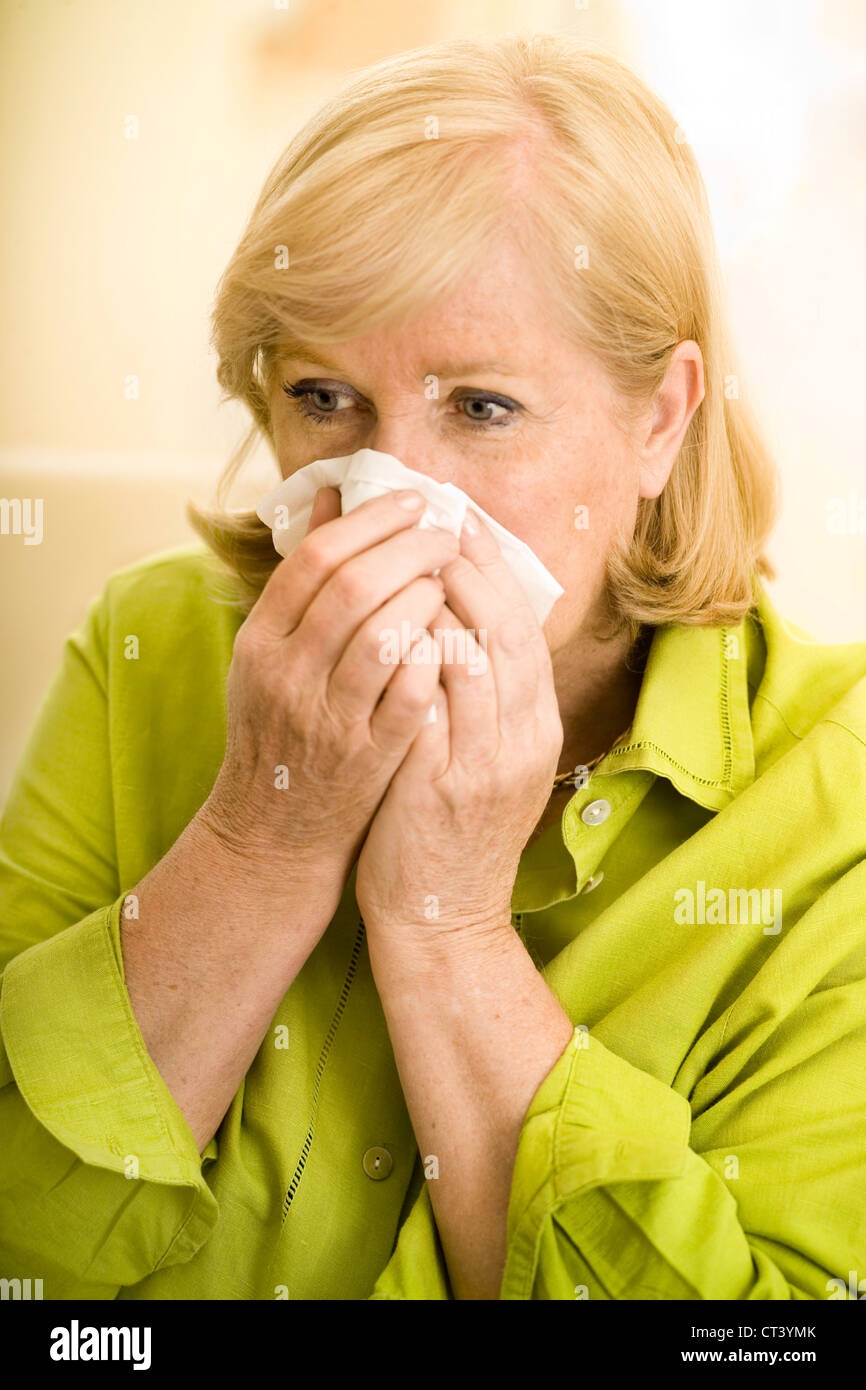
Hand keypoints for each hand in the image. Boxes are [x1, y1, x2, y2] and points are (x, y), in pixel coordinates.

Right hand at [198, 485, 459, 932]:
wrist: (273, 830)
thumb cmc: (281, 726)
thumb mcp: (271, 651)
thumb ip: (303, 576)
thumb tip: (333, 494)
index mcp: (260, 640)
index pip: (316, 557)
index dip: (372, 519)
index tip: (414, 500)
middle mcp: (286, 674)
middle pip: (353, 586)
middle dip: (412, 549)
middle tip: (446, 535)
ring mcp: (327, 717)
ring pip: (385, 634)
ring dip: (429, 597)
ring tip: (451, 582)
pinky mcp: (368, 756)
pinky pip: (411, 693)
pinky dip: (437, 657)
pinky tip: (456, 637)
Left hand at [355, 511, 562, 937]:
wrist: (442, 918)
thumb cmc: (447, 829)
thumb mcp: (480, 757)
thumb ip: (476, 693)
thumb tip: (451, 620)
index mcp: (535, 726)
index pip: (523, 627)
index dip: (495, 570)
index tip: (465, 522)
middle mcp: (523, 738)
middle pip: (509, 630)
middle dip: (473, 567)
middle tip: (438, 517)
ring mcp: (488, 762)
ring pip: (478, 657)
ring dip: (443, 600)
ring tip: (409, 554)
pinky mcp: (445, 785)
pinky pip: (434, 705)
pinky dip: (417, 656)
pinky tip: (390, 621)